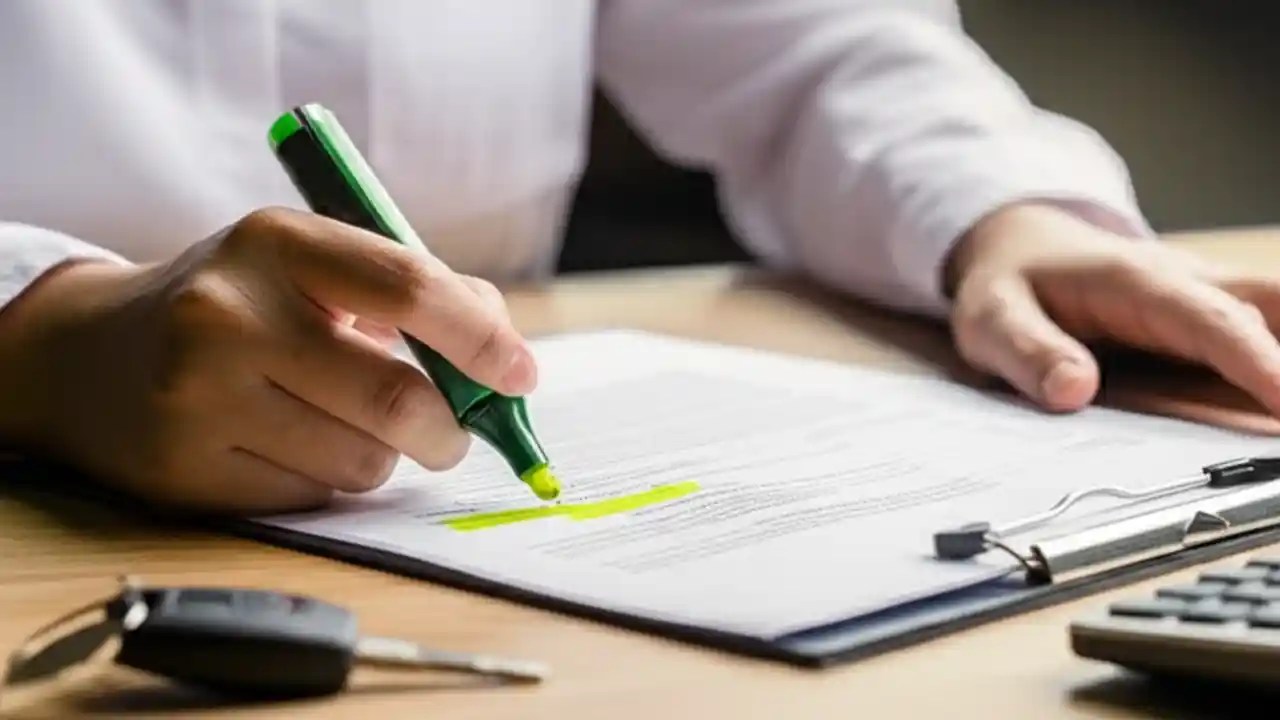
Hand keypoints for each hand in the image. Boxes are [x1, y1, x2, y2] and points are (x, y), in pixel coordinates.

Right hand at [0, 208, 533, 513]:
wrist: (93, 352)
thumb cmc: (241, 304)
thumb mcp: (313, 266)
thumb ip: (419, 293)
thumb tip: (508, 355)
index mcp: (276, 243)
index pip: (409, 287)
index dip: (482, 340)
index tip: (521, 376)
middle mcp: (229, 314)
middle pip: (395, 397)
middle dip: (448, 429)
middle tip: (453, 433)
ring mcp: (199, 397)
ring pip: (361, 463)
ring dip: (382, 456)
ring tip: (341, 424)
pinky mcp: (185, 472)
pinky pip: (311, 500)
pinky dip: (327, 482)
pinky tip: (288, 445)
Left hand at [944, 203, 1279, 413]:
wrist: (1019, 246)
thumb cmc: (1010, 283)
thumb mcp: (992, 317)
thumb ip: (1028, 351)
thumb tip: (1073, 390)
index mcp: (1137, 283)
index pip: (1211, 323)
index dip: (1257, 364)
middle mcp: (1187, 283)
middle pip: (1271, 310)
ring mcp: (1206, 298)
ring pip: (1277, 315)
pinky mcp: (1211, 318)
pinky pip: (1265, 331)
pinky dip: (1274, 359)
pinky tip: (1270, 408)